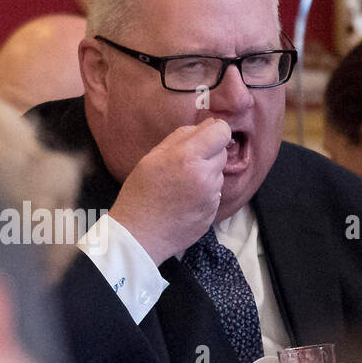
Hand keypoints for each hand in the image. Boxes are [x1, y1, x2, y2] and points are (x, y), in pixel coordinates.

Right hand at [108, 118, 231, 264]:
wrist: (139, 236)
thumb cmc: (140, 194)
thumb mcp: (152, 158)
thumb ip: (179, 137)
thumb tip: (203, 126)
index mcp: (187, 157)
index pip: (222, 131)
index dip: (215, 131)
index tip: (206, 136)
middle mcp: (205, 175)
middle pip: (222, 152)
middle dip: (209, 153)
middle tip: (186, 164)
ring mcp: (211, 196)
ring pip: (218, 174)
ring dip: (206, 175)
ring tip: (181, 186)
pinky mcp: (213, 213)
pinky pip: (215, 194)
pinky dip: (204, 194)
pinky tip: (184, 201)